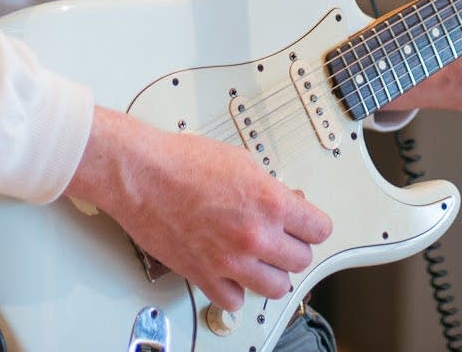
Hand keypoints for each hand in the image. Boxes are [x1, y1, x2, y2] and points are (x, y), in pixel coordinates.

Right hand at [65, 105, 332, 310]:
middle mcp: (254, 235)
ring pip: (276, 288)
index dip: (313, 226)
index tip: (307, 226)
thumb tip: (282, 201)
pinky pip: (234, 300)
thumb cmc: (181, 161)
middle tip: (281, 239)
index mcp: (269, 201)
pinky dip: (235, 291)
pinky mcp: (204, 275)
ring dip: (271, 274)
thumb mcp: (241, 160)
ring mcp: (230, 259)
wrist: (142, 174)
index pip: (319, 229)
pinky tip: (231, 275)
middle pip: (301, 261)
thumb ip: (268, 186)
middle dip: (293, 248)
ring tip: (261, 261)